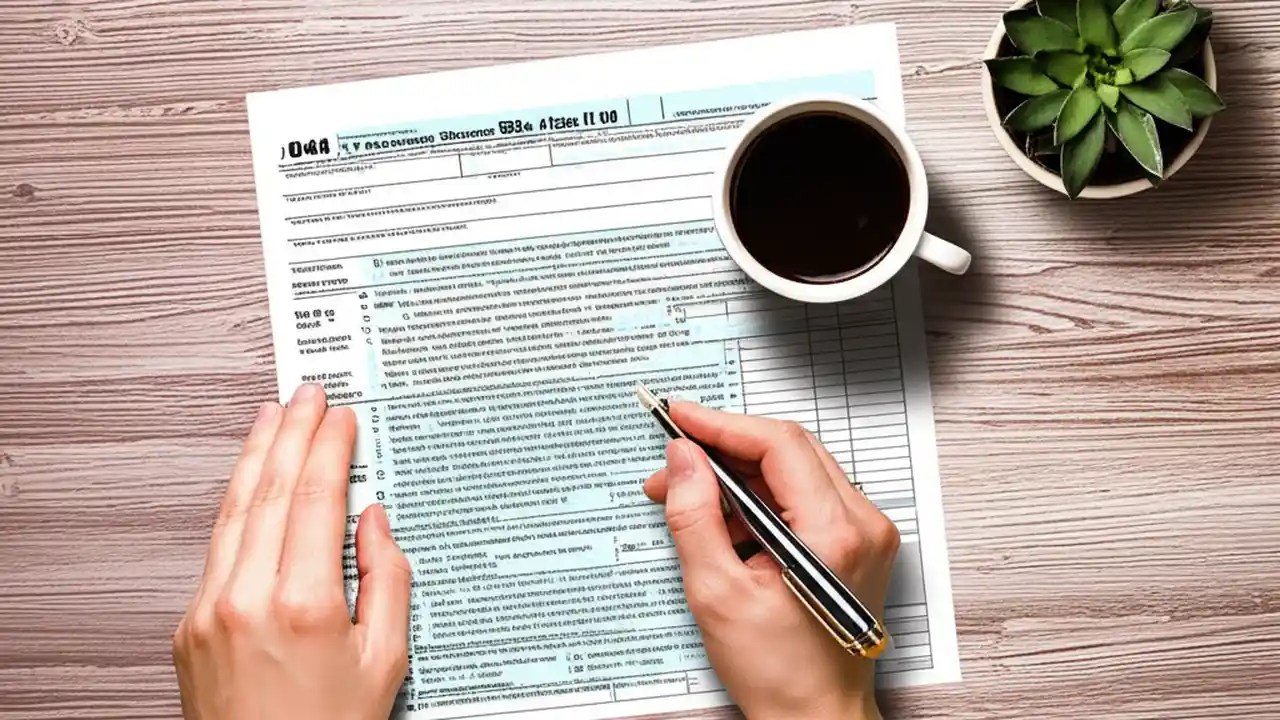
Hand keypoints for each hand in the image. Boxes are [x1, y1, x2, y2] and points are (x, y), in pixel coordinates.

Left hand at [173, 384, 410, 719]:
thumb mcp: (385, 662)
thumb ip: (387, 581)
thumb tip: (374, 522)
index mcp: (304, 605)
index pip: (315, 499)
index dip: (329, 449)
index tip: (341, 418)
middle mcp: (246, 600)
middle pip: (270, 492)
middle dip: (291, 433)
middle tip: (306, 394)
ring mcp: (208, 612)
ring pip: (233, 512)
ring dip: (254, 457)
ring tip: (270, 418)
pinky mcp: (189, 627)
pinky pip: (218, 548)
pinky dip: (237, 505)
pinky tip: (250, 484)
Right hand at [644, 402, 899, 719]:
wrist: (817, 716)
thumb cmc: (778, 671)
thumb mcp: (716, 593)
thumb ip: (694, 517)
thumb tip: (682, 460)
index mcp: (833, 534)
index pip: (778, 444)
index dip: (722, 425)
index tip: (681, 418)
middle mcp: (861, 524)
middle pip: (788, 450)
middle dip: (724, 450)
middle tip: (674, 466)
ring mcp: (864, 532)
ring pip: (795, 471)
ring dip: (740, 477)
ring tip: (689, 500)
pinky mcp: (857, 542)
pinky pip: (805, 497)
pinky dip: (761, 500)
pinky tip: (724, 521)